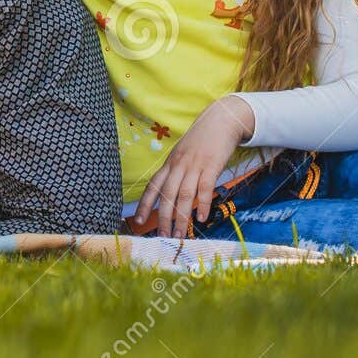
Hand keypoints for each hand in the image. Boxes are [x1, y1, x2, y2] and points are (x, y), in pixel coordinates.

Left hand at [135, 95, 255, 237]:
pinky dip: (202, 204)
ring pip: (184, 195)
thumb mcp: (183, 155)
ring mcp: (194, 165)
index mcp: (169, 164)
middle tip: (163, 236)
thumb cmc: (201, 141)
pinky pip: (205, 188)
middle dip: (163, 217)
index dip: (145, 204)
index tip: (138, 221)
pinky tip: (201, 218)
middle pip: (166, 195)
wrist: (220, 120)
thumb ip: (177, 172)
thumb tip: (173, 194)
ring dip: (182, 216)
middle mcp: (178, 165)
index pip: (153, 186)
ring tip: (181, 234)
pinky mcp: (211, 165)